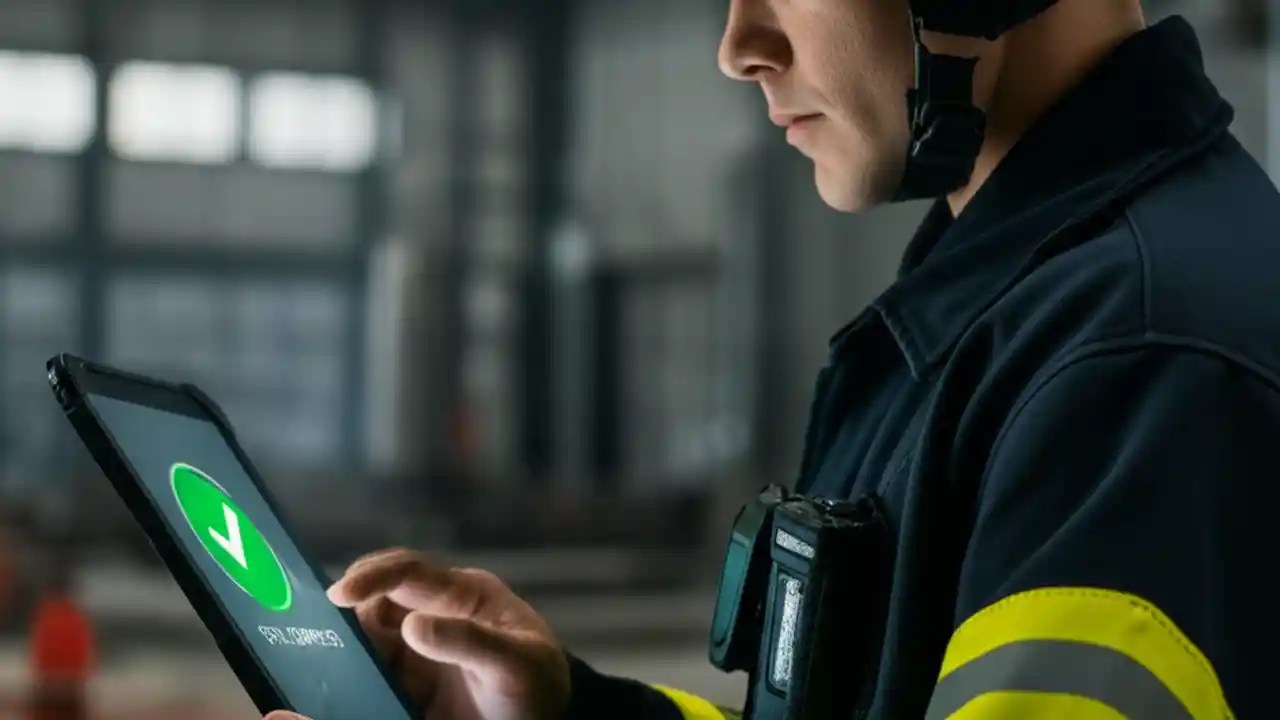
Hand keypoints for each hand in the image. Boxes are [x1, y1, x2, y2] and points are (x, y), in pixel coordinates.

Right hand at [264, 548, 570, 719]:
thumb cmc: (537, 687)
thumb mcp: (517, 665)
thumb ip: (471, 641)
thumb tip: (412, 624)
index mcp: (463, 595)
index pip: (408, 572)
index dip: (371, 576)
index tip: (338, 595)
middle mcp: (433, 617)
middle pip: (374, 606)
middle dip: (343, 617)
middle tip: (311, 637)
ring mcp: (417, 654)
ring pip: (364, 644)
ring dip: (341, 652)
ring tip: (311, 665)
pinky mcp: (406, 688)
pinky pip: (367, 681)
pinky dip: (347, 684)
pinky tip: (325, 694)